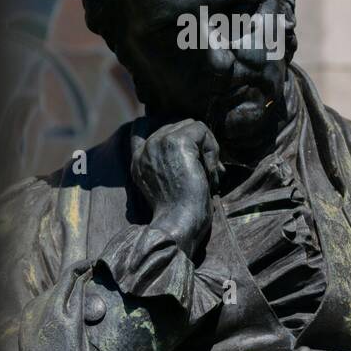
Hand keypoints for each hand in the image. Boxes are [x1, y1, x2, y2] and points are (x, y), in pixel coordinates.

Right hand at [131, 120, 222, 258]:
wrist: (177, 225)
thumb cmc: (179, 214)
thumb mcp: (170, 185)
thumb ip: (173, 164)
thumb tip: (202, 150)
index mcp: (138, 160)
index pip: (155, 132)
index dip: (180, 139)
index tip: (195, 160)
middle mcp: (145, 148)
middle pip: (180, 126)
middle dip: (199, 147)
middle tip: (208, 173)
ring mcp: (158, 142)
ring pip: (192, 126)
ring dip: (207, 148)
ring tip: (209, 174)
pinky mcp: (176, 142)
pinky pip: (201, 130)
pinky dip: (212, 150)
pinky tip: (210, 172)